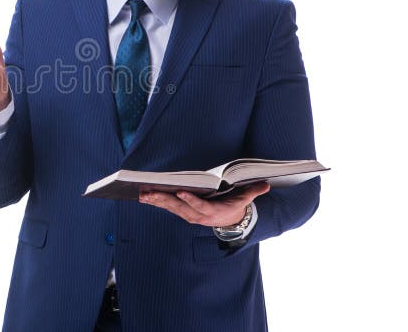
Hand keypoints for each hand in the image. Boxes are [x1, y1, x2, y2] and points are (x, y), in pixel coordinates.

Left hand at [139, 181, 270, 226]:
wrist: (230, 222)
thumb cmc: (235, 205)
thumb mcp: (245, 200)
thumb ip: (253, 191)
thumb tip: (266, 184)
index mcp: (213, 211)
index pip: (200, 206)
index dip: (190, 200)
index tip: (180, 193)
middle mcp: (198, 215)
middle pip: (179, 207)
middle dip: (163, 200)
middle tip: (148, 193)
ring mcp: (189, 215)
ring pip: (171, 208)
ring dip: (156, 201)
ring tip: (142, 194)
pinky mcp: (183, 213)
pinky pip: (168, 208)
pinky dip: (156, 202)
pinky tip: (144, 196)